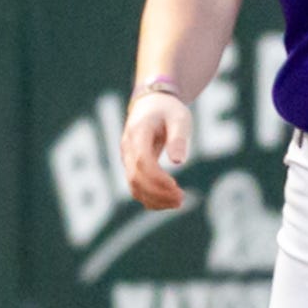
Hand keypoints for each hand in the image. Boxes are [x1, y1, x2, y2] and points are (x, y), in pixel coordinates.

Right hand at [121, 91, 192, 211]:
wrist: (151, 104)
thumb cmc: (168, 110)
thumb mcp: (179, 118)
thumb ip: (178, 138)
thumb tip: (178, 162)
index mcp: (138, 133)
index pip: (142, 162)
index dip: (157, 178)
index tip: (176, 187)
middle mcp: (128, 148)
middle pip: (136, 178)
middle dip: (157, 193)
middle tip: (181, 199)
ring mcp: (127, 159)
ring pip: (134, 186)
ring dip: (154, 199)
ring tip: (178, 202)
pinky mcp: (131, 166)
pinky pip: (136, 187)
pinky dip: (150, 198)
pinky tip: (169, 202)